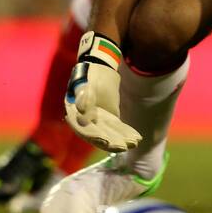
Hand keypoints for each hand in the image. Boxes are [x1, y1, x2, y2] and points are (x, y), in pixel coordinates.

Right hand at [65, 31, 141, 151]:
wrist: (99, 66)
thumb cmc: (90, 73)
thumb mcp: (86, 84)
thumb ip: (85, 100)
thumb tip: (85, 118)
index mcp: (74, 113)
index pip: (84, 130)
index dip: (95, 137)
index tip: (107, 142)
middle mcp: (84, 120)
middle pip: (98, 135)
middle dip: (111, 142)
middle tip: (124, 146)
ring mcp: (97, 120)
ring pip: (109, 133)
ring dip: (121, 140)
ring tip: (134, 143)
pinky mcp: (109, 117)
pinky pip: (118, 127)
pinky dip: (126, 133)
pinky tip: (137, 138)